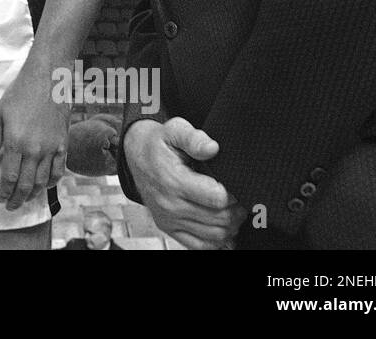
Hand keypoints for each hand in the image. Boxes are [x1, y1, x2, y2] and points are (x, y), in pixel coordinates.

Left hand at [0, 70, 69, 211]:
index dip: (4, 191)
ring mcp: (52, 148)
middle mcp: (35, 150)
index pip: (10, 177)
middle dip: (17, 198)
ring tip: (26, 199)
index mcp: (16, 143)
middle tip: (11, 206)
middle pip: (27, 184)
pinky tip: (46, 186)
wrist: (48, 79)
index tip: (0, 198)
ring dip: (34, 194)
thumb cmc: (19, 94)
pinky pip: (60, 170)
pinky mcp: (64, 144)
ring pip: (44, 181)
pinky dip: (53, 182)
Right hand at [124, 117, 246, 248]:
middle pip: (219, 219)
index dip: (234, 192)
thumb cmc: (158, 143)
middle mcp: (169, 205)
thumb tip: (212, 148)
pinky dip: (216, 240)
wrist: (135, 155)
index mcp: (173, 181)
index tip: (236, 183)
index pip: (217, 198)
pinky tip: (221, 225)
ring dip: (230, 225)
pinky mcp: (168, 228)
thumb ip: (194, 138)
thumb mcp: (174, 130)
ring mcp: (168, 219)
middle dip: (237, 210)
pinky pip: (200, 245)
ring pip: (214, 235)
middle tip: (240, 196)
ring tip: (233, 209)